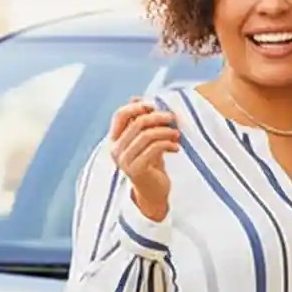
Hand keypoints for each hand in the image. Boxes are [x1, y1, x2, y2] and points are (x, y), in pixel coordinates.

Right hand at [109, 98, 179, 220]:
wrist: (152, 193)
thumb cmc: (150, 164)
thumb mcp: (145, 140)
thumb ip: (140, 122)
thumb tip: (136, 98)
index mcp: (114, 140)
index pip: (120, 115)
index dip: (137, 106)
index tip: (154, 106)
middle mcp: (116, 150)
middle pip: (137, 123)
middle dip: (158, 117)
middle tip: (173, 118)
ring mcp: (124, 161)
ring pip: (147, 135)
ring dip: (166, 131)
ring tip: (177, 134)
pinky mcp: (136, 170)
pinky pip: (154, 149)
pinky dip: (168, 144)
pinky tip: (176, 147)